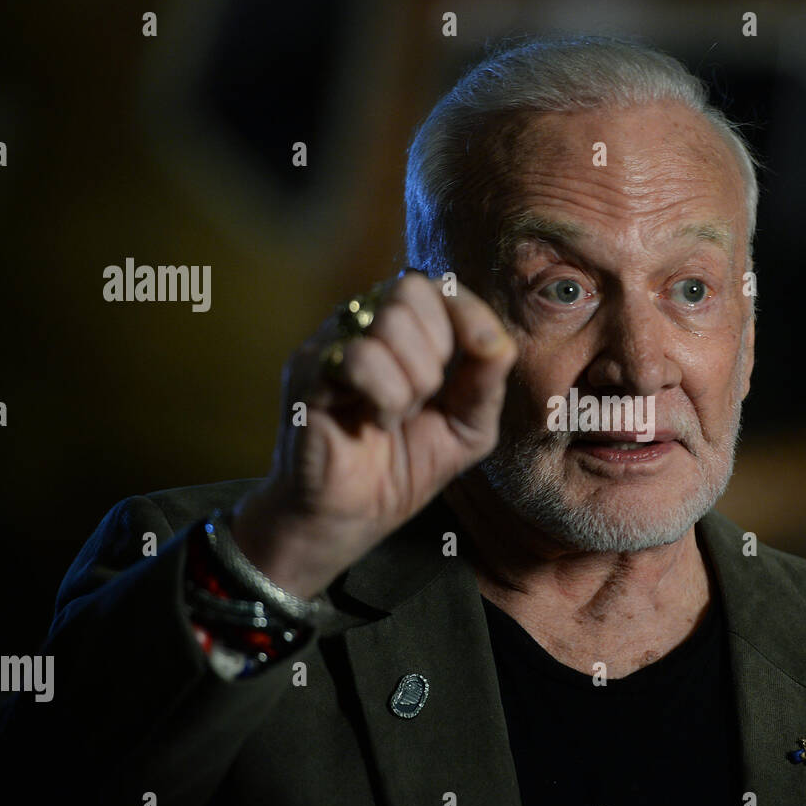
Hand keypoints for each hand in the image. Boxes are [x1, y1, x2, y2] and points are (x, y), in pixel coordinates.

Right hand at [230, 270, 515, 600]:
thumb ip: (488, 381)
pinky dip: (383, 397)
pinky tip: (371, 423)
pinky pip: (359, 358)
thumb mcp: (467, 427)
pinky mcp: (306, 374)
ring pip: (389, 322)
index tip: (486, 354)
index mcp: (398, 330)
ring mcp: (328, 345)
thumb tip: (498, 342)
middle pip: (411, 290)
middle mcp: (359, 325)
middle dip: (436, 351)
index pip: (436, 285)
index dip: (468, 312)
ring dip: (411, 381)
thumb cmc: (401, 469)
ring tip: (395, 415)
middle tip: (423, 398)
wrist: (348, 520)